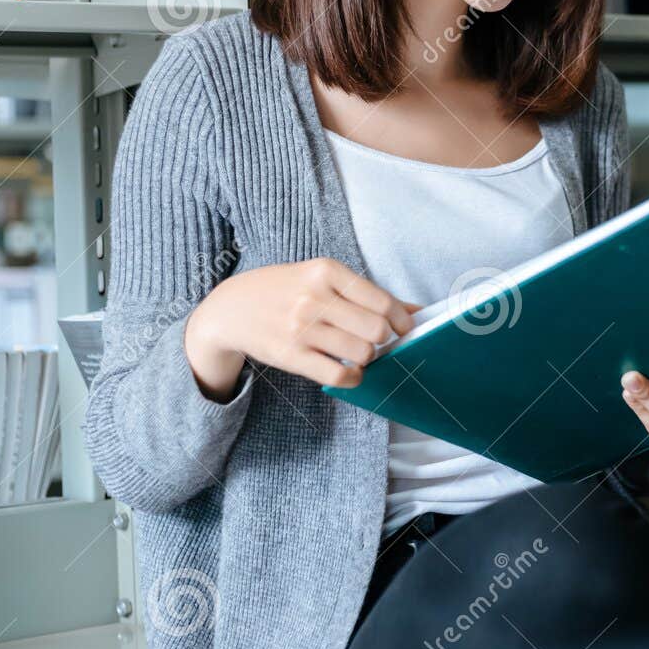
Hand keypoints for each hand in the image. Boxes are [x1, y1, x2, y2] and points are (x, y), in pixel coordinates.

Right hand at [184, 258, 417, 400]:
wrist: (231, 308)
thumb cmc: (287, 290)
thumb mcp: (323, 278)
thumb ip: (368, 293)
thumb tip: (417, 310)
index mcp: (326, 271)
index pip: (383, 301)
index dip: (402, 320)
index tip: (404, 328)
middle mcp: (314, 298)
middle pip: (377, 330)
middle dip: (384, 339)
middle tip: (377, 340)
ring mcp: (301, 328)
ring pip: (363, 354)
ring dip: (369, 358)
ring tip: (359, 353)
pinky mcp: (291, 355)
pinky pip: (340, 375)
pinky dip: (354, 377)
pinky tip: (349, 370)